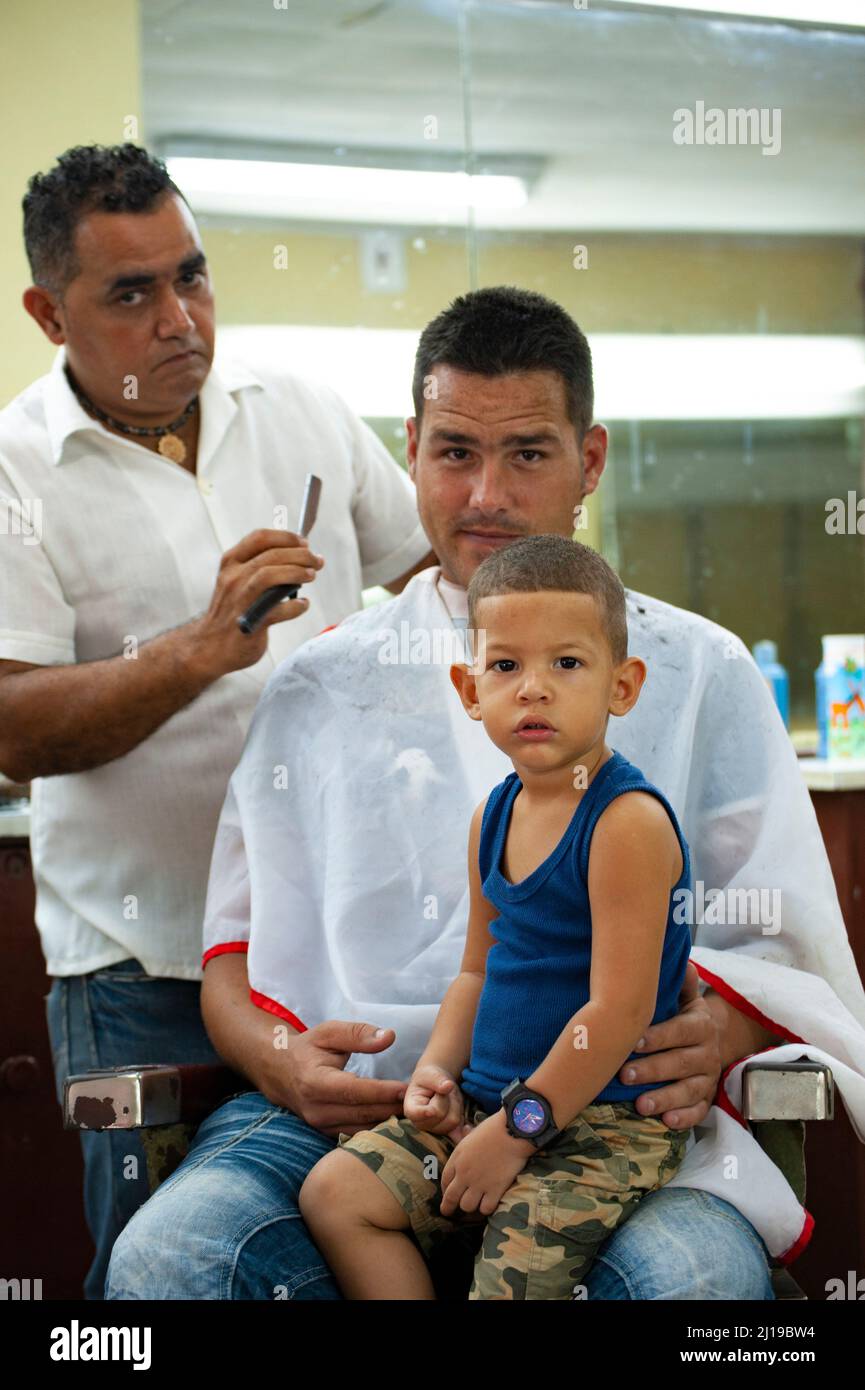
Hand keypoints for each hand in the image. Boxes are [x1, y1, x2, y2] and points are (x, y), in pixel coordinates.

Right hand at [189, 528, 325, 677]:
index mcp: (231, 563)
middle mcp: (233, 578)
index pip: (259, 538)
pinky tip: (303, 605)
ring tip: (311, 575)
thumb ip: (261, 567)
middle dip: (300, 555)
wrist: (210, 647)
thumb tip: (298, 554)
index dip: (286, 537)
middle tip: (316, 561)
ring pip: (269, 575)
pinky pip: (278, 610)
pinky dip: (295, 606)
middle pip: (271, 555)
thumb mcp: (237, 581)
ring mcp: (240, 600)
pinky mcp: (250, 623)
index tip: (304, 543)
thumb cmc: (232, 611)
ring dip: (297, 573)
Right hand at [259, 1019, 406, 1137]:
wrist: (280, 1072)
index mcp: (315, 1082)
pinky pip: (356, 1136)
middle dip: (392, 1108)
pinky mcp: (326, 1134)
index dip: (382, 1091)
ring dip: (388, 1123)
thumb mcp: (329, 1032)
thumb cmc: (309, 1049)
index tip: (407, 1087)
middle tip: (420, 1102)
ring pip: (361, 1129)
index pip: (355, 1091)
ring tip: (413, 1112)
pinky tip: (397, 1121)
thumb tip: (388, 1037)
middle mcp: (317, 1109)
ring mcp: (320, 1126)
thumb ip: (358, 1034)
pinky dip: (378, 1131)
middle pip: (361, 1114)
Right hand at [404, 1064, 470, 1138]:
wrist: (437, 1086)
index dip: (424, 1113)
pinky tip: (467, 1127)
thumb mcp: (430, 1074)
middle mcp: (421, 1124)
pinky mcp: (449, 1133)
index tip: (431, 1110)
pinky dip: (465, 1133)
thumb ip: (437, 1080)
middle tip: (443, 1091)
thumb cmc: (430, 1079)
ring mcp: (435, 1130)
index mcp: (411, 1109)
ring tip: (449, 1098)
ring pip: (453, 1121)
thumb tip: (448, 1086)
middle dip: (445, 1099)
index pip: (416, 1114)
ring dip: (456, 1106)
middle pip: (440, 1115)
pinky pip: (460, 1136)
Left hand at [439, 1110, 534, 1217]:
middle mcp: (464, 1174)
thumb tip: (464, 1132)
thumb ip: (465, 1140)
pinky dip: (486, 1208)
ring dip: (470, 1207)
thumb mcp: (472, 1133)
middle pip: (451, 1198)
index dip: (444, 1190)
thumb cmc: (494, 1128)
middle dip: (447, 1207)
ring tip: (475, 1205)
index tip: (447, 1194)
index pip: (444, 1180)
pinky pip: (486, 1208)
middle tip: (448, 1212)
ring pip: (466, 1206)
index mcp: (457, 1158)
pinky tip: (489, 1204)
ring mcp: (479, 1183)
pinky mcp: (495, 1190)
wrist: (512, 1132)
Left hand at [618, 961, 721, 1128]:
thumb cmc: (684, 1017)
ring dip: (665, 1098)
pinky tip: (666, 1122)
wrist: (713, 1039)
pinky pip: (700, 1111)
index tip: (635, 1041)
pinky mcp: (708, 1098)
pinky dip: (685, 1118)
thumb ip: (682, 983)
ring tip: (640, 1105)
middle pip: (681, 1063)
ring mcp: (708, 1078)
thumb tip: (682, 963)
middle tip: (624, 1075)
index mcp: (701, 1025)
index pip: (682, 1031)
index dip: (660, 1037)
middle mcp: (708, 1052)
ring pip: (689, 1090)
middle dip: (653, 1070)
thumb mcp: (686, 997)